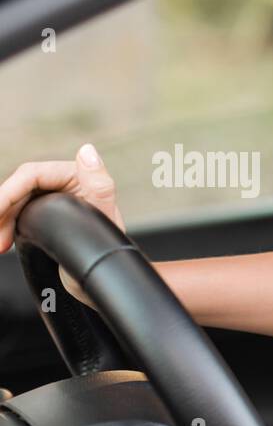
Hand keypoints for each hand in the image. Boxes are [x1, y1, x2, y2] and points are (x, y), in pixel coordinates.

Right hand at [0, 143, 125, 255]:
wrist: (108, 274)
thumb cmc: (109, 247)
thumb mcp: (106, 217)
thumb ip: (99, 185)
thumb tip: (88, 151)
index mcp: (76, 175)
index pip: (31, 174)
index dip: (8, 191)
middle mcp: (62, 182)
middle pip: (18, 189)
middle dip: (1, 210)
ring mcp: (52, 197)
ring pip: (14, 203)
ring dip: (1, 221)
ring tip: (0, 245)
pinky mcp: (45, 212)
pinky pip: (17, 214)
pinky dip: (6, 226)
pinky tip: (4, 243)